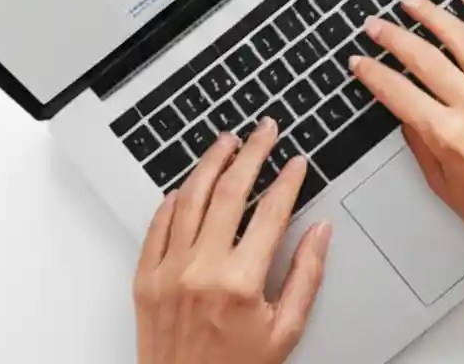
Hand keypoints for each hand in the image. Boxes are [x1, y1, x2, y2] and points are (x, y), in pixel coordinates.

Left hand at [133, 119, 332, 363]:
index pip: (271, 213)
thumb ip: (306, 277)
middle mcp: (201, 270)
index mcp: (241, 283)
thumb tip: (319, 232)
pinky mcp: (144, 279)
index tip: (296, 163)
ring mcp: (168, 272)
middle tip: (264, 131)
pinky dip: (173, 199)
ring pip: (190, 198)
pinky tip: (187, 185)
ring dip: (210, 163)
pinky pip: (158, 225)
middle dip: (251, 154)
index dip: (287, 181)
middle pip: (229, 192)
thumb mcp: (285, 331)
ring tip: (227, 142)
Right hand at [349, 0, 463, 266]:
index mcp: (449, 137)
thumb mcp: (442, 185)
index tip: (360, 61)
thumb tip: (401, 106)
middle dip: (392, 37)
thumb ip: (418, 141)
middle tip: (375, 25)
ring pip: (463, 39)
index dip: (372, 72)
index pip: (397, 91)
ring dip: (432, 15)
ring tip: (412, 3)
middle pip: (423, 57)